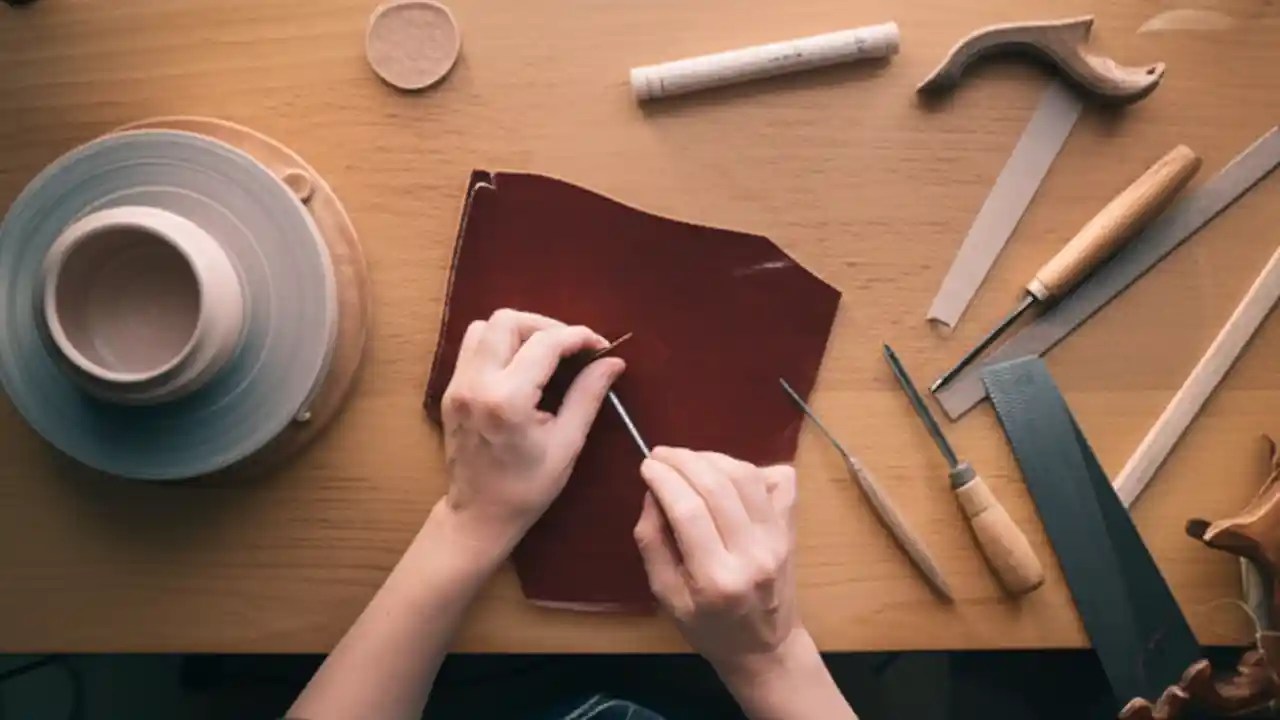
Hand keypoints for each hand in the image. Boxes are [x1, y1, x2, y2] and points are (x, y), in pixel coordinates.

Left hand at [438, 309, 624, 557]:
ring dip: (518, 331)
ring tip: (545, 352)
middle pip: (507, 320)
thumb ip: (589, 395)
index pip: (545, 343)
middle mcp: (476, 384)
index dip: (578, 336)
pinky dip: (499, 344)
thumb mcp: (567, 444)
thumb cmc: (527, 487)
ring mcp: (457, 385)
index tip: (599, 346)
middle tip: (570, 347)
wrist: (478, 514)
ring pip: (484, 326)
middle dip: (545, 326)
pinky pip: (473, 346)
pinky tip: (521, 366)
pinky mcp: (450, 390)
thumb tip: (613, 361)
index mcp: (507, 401)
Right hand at [633, 447, 799, 672]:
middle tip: (661, 455)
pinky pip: (779, 480)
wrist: (765, 647)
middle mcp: (752, 554)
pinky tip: (728, 474)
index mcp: (715, 578)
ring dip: (712, 457)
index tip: (646, 464)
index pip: (687, 510)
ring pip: (746, 475)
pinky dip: (752, 466)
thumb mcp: (666, 597)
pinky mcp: (791, 528)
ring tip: (688, 460)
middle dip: (683, 460)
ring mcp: (777, 539)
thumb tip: (652, 492)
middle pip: (717, 486)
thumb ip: (652, 543)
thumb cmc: (708, 627)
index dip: (664, 478)